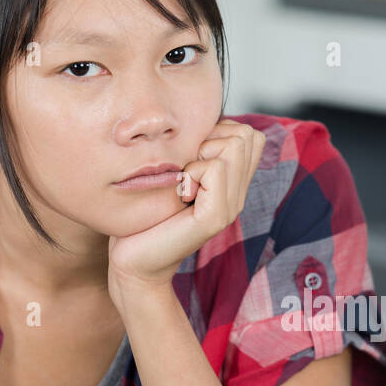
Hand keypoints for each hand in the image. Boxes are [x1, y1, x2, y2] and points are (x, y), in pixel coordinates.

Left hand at [107, 119, 264, 312]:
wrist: (135, 263)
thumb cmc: (148, 217)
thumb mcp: (176, 176)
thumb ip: (195, 154)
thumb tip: (203, 123)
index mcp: (233, 185)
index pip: (250, 135)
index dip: (220, 132)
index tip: (192, 156)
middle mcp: (238, 195)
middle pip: (246, 135)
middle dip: (212, 139)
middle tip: (186, 169)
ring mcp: (230, 208)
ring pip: (233, 146)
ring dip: (199, 155)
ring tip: (183, 182)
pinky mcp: (215, 218)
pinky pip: (213, 169)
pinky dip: (190, 172)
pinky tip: (178, 194)